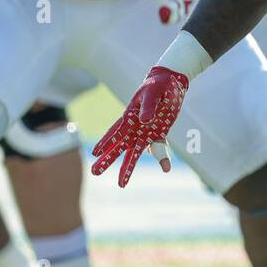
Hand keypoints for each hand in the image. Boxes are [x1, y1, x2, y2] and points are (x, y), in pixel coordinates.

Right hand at [90, 66, 188, 187]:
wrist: (171, 82)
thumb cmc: (158, 85)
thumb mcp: (153, 93)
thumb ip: (148, 106)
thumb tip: (144, 121)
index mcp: (130, 116)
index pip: (116, 132)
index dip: (106, 142)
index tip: (95, 153)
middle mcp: (135, 127)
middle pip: (120, 146)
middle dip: (108, 160)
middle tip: (95, 173)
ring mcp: (147, 132)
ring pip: (136, 152)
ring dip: (128, 167)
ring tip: (121, 184)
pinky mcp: (159, 133)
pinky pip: (160, 148)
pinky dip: (163, 158)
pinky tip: (166, 168)